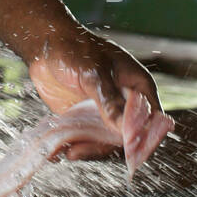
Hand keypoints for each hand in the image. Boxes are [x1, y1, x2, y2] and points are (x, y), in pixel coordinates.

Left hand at [28, 24, 163, 160]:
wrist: (45, 44)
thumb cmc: (75, 48)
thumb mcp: (94, 72)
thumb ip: (110, 100)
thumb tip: (125, 131)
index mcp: (138, 87)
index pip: (151, 120)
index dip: (143, 138)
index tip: (128, 152)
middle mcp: (124, 104)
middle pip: (127, 137)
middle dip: (105, 148)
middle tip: (82, 151)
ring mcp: (104, 113)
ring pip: (104, 142)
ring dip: (88, 150)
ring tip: (68, 151)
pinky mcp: (85, 119)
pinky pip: (86, 139)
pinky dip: (76, 146)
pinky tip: (60, 150)